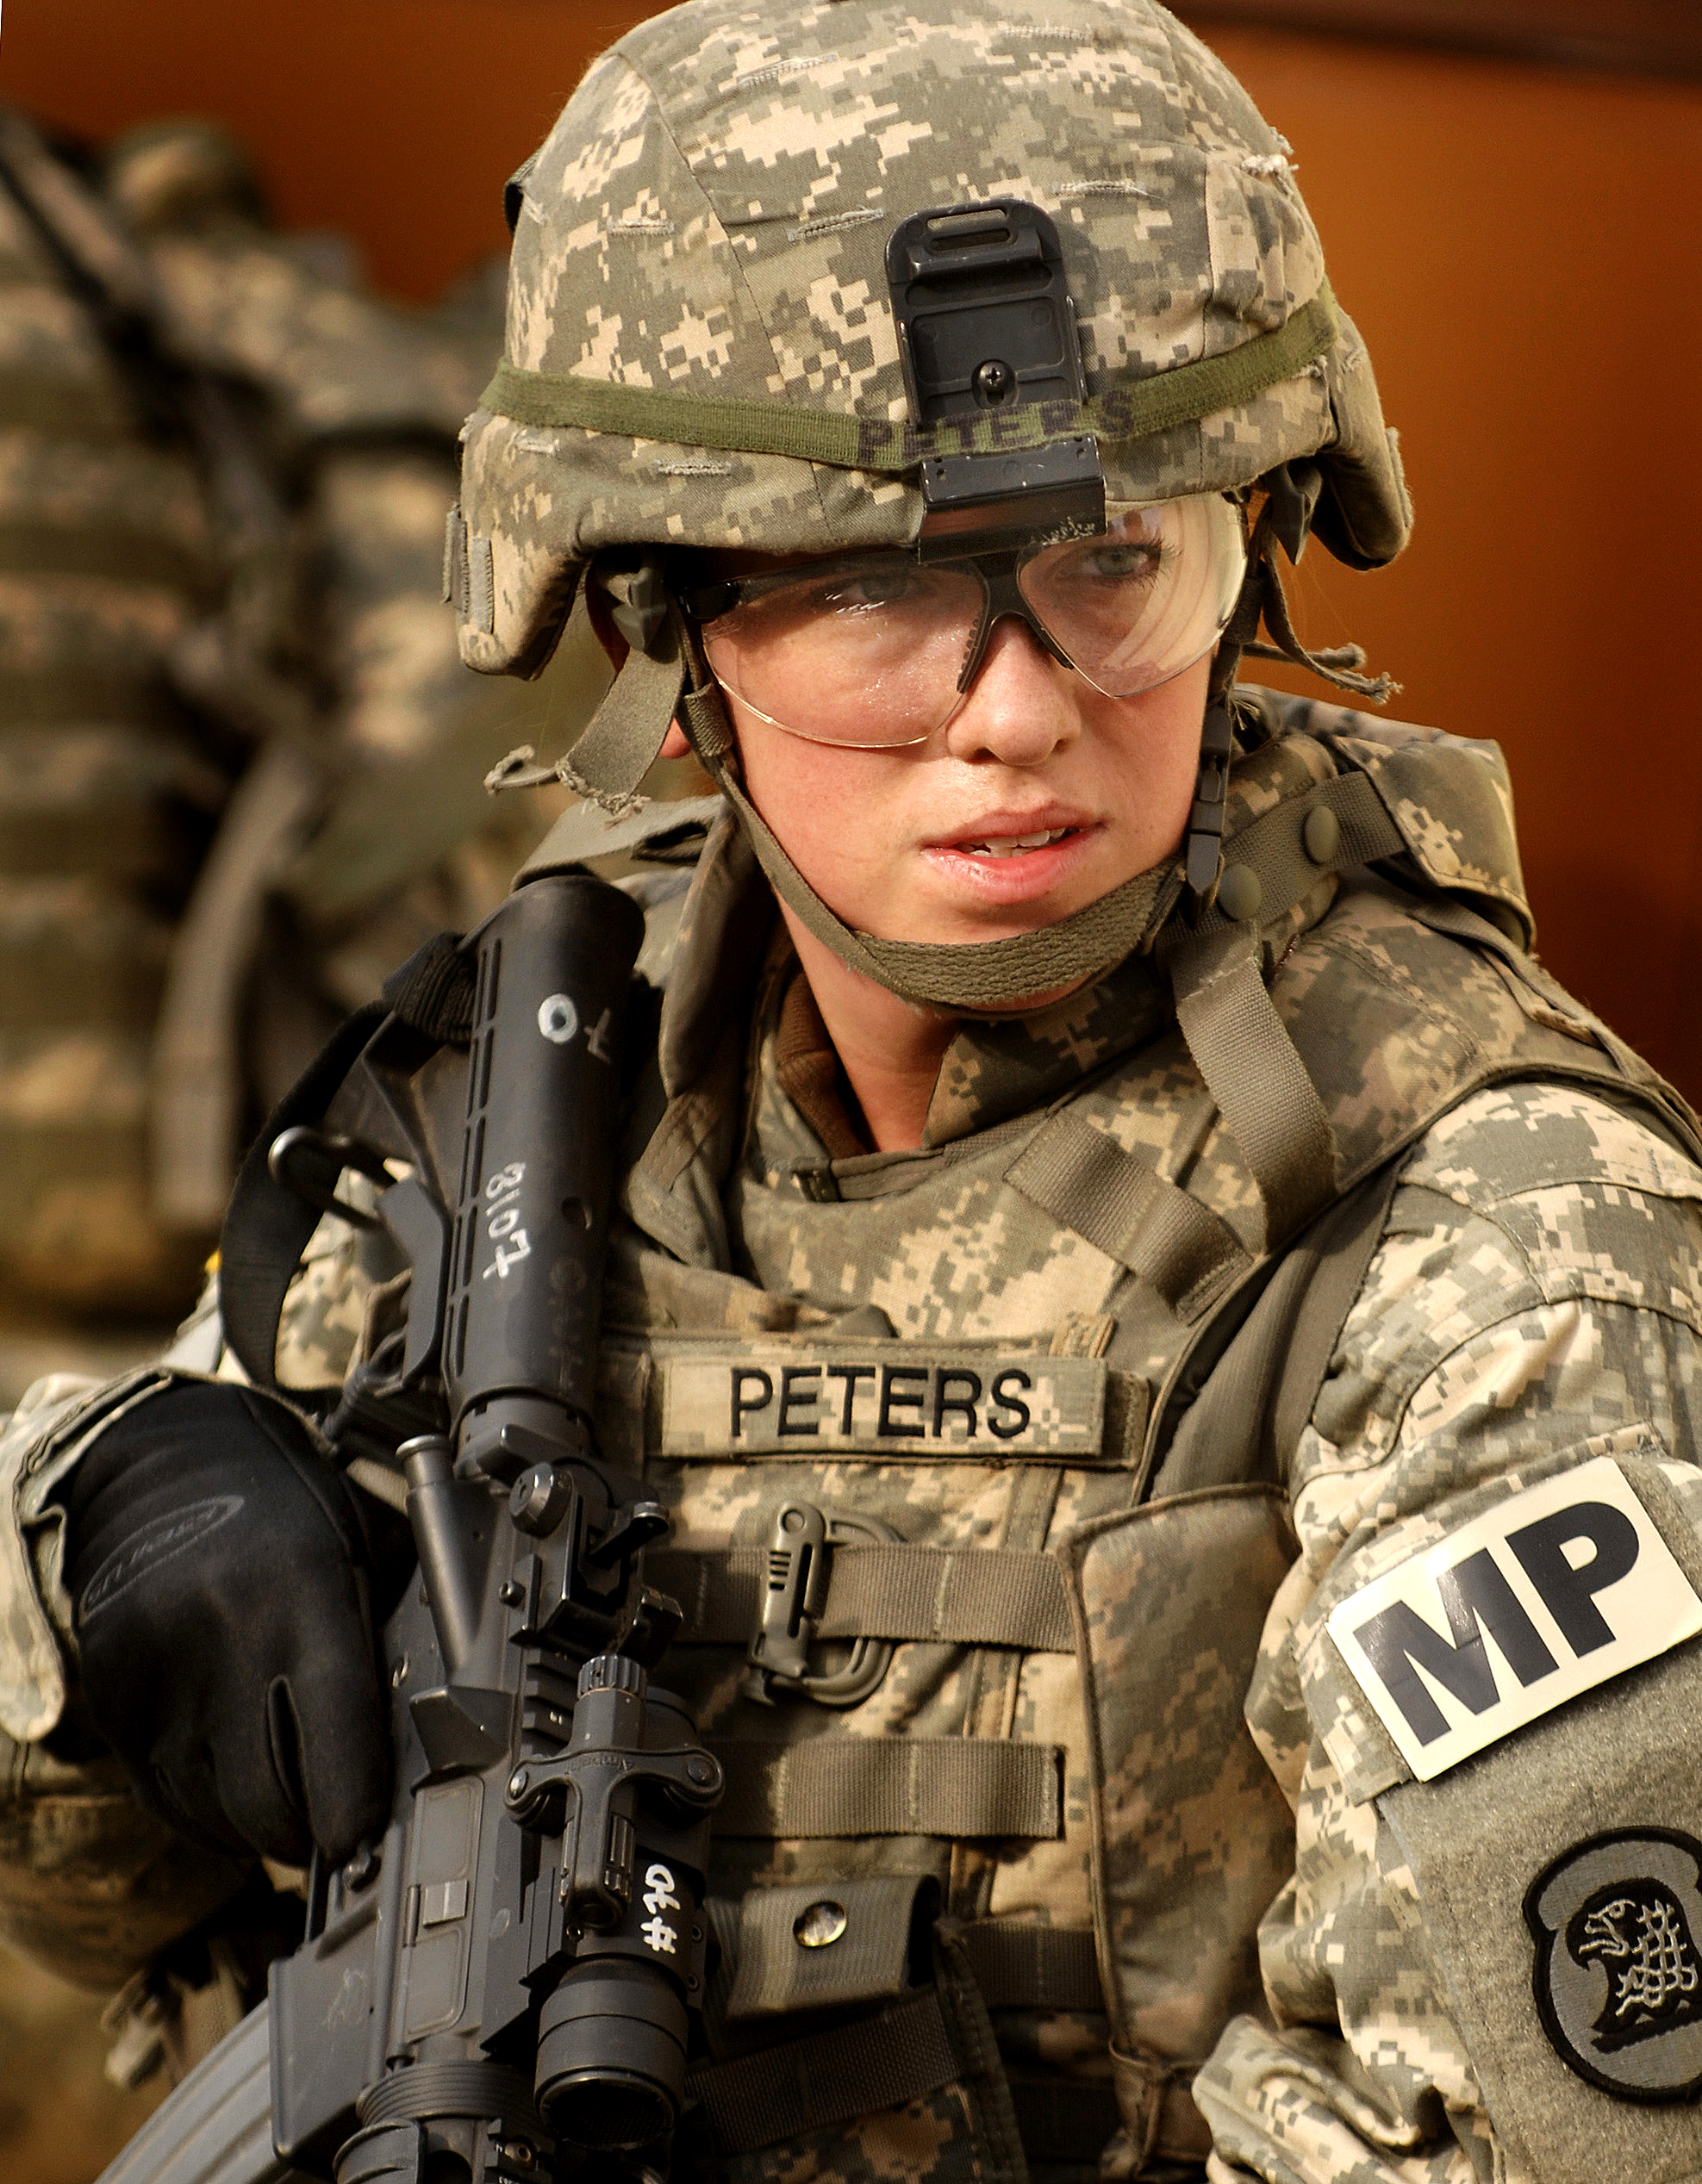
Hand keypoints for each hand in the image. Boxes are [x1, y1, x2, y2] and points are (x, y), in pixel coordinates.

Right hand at [62, 1380, 392, 1865]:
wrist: (162, 1468)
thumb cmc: (282, 1512)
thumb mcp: (355, 1549)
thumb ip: (386, 1637)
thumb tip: (432, 1736)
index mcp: (301, 1591)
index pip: (336, 1727)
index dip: (354, 1803)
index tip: (368, 1839)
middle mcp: (222, 1637)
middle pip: (270, 1798)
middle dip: (311, 1830)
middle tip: (337, 1824)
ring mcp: (157, 1675)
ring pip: (216, 1814)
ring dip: (259, 1828)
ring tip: (290, 1800)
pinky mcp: (113, 1699)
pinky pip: (165, 1799)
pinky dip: (207, 1811)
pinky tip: (235, 1786)